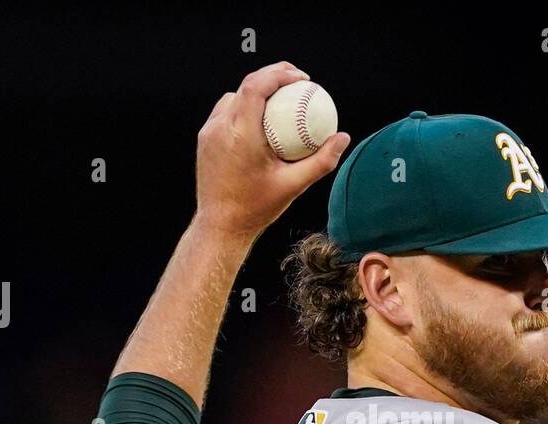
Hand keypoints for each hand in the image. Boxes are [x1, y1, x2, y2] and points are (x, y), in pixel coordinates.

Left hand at [194, 62, 350, 239]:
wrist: (220, 225)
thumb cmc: (256, 208)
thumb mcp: (293, 185)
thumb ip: (321, 161)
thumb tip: (342, 138)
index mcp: (241, 134)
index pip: (257, 86)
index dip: (280, 73)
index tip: (301, 78)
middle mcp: (220, 127)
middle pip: (246, 85)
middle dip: (273, 75)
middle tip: (296, 82)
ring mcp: (209, 132)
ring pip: (234, 96)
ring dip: (257, 91)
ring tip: (279, 99)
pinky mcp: (205, 139)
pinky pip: (225, 112)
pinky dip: (244, 107)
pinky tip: (260, 120)